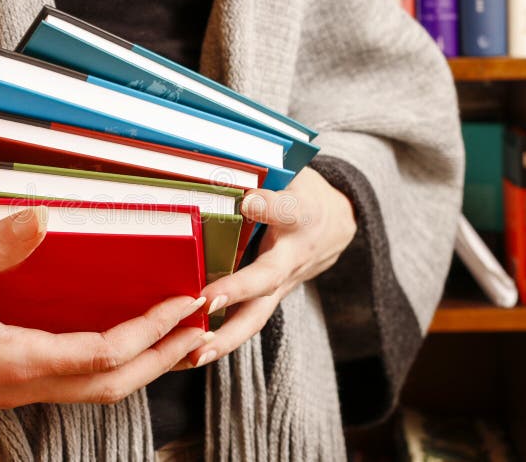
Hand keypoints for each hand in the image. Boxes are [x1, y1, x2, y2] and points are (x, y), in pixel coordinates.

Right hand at [0, 207, 208, 406]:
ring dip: (144, 364)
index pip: (104, 354)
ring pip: (98, 387)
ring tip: (180, 335)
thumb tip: (43, 216)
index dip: (151, 330)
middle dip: (165, 357)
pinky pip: (77, 379)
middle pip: (114, 383)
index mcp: (13, 363)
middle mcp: (23, 384)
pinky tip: (123, 339)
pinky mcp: (10, 380)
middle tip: (205, 326)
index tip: (187, 302)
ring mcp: (17, 388)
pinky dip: (113, 363)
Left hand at [179, 167, 356, 368]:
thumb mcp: (292, 172)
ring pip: (258, 314)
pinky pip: (247, 323)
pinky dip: (220, 343)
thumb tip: (216, 168)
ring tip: (193, 354)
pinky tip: (187, 357)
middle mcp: (295, 254)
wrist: (338, 224)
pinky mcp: (271, 299)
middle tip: (207, 301)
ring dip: (226, 337)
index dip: (270, 206)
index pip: (289, 208)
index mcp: (302, 213)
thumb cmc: (304, 192)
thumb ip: (260, 173)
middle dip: (239, 289)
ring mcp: (284, 282)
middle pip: (270, 276)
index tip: (248, 202)